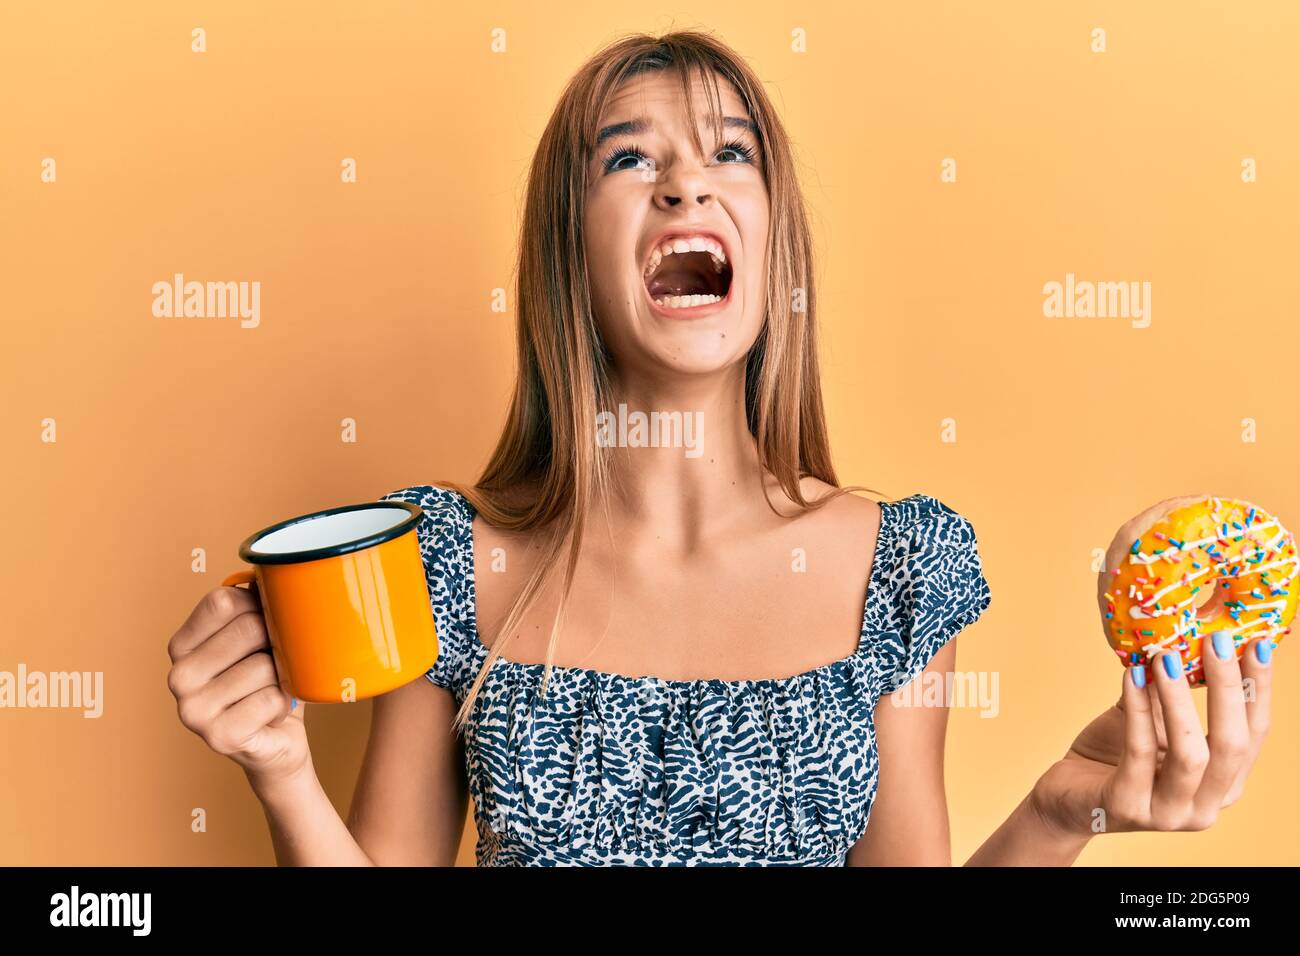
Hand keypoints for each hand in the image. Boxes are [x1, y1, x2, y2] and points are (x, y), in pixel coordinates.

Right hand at [167, 582, 311, 785]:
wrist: (279, 741)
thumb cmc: (272, 680)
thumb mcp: (262, 634)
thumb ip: (258, 602)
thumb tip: (274, 570)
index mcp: (182, 644)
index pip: (224, 599)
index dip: (261, 607)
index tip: (271, 623)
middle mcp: (177, 675)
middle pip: (248, 628)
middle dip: (279, 641)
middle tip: (281, 661)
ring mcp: (192, 710)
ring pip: (265, 665)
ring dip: (285, 676)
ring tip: (275, 689)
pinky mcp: (217, 737)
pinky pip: (271, 698)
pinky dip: (285, 703)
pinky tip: (273, 713)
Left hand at [1031, 633, 1275, 836]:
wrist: (1068, 797)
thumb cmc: (1114, 755)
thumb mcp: (1151, 720)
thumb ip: (1171, 691)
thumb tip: (1186, 636)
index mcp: (1223, 784)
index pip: (1254, 734)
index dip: (1257, 689)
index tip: (1259, 644)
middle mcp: (1205, 806)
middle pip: (1232, 745)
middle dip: (1227, 689)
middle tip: (1217, 641)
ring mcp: (1169, 814)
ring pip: (1191, 754)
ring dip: (1179, 700)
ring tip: (1165, 657)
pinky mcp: (1129, 808)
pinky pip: (1139, 753)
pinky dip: (1138, 711)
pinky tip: (1132, 677)